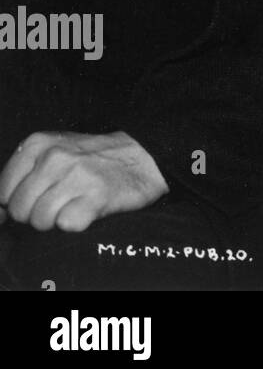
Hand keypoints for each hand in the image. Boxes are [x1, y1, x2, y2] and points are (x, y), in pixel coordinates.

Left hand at [0, 131, 167, 231]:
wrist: (143, 156)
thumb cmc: (92, 159)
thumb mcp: (52, 152)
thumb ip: (22, 175)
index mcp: (38, 144)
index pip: (2, 193)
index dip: (18, 201)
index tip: (37, 197)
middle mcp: (55, 157)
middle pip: (20, 210)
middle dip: (36, 214)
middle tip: (59, 201)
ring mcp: (77, 176)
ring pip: (40, 220)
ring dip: (56, 220)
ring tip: (74, 204)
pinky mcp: (97, 196)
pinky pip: (67, 225)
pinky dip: (76, 223)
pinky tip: (87, 208)